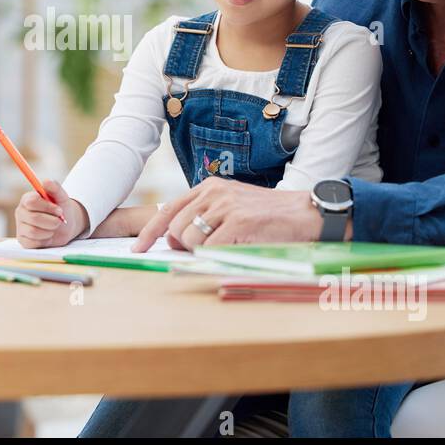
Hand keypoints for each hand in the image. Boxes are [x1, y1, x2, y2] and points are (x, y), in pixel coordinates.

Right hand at [14, 180, 88, 248]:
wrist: (66, 227)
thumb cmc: (62, 210)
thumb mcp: (62, 197)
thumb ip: (55, 188)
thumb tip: (46, 181)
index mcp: (27, 199)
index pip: (31, 201)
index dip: (47, 207)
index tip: (59, 210)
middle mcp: (21, 212)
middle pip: (33, 218)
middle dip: (52, 221)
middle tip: (59, 221)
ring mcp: (20, 227)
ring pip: (33, 232)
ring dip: (49, 231)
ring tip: (53, 228)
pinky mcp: (23, 240)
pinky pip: (32, 243)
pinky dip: (44, 240)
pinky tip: (47, 236)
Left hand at [131, 177, 337, 251]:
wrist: (305, 214)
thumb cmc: (268, 217)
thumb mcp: (232, 208)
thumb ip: (205, 218)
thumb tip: (174, 240)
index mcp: (209, 187)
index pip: (168, 210)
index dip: (151, 232)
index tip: (139, 248)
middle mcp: (214, 193)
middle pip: (175, 229)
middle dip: (184, 247)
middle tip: (208, 250)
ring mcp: (226, 206)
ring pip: (188, 239)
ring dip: (202, 251)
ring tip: (230, 246)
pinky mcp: (238, 222)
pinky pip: (209, 249)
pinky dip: (216, 257)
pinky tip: (236, 249)